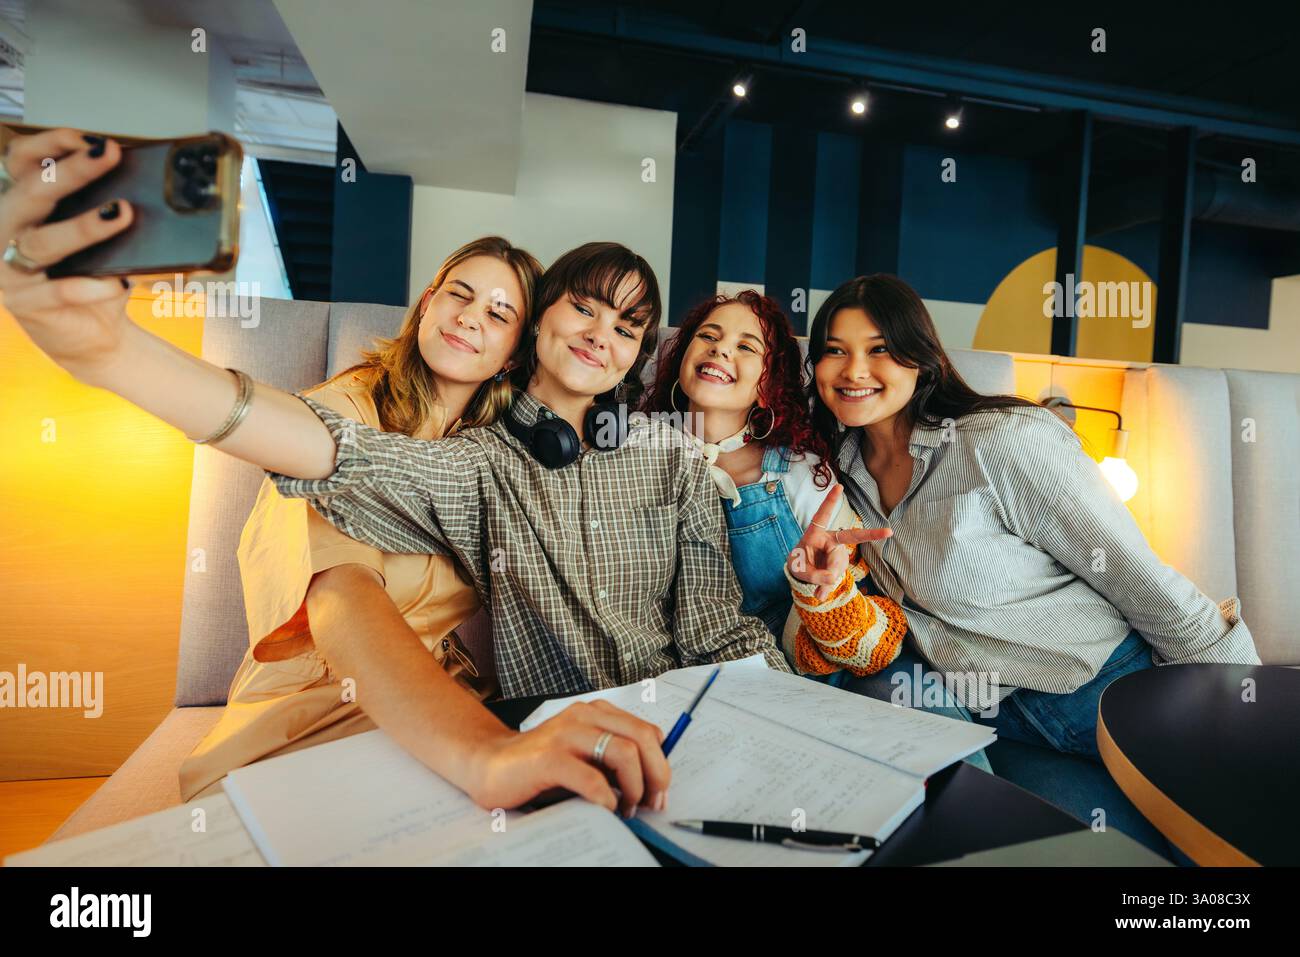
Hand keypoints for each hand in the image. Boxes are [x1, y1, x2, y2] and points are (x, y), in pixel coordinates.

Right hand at [0, 128, 136, 379]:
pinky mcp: (27, 304)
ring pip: (43, 241)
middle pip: (31, 194)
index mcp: (21, 207)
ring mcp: (10, 270)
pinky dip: (91, 285)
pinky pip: (60, 290)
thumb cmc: (94, 277)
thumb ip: (104, 208)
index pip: (21, 162)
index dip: (49, 144)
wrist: (96, 336)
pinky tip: (117, 280)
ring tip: (121, 213)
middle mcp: (6, 233)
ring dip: (84, 226)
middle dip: (71, 171)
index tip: (88, 136)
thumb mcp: (100, 239)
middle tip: (108, 155)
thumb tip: (143, 183)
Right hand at [465, 699, 671, 817]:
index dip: (661, 764)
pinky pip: (591, 778)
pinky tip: (605, 809)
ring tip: (627, 808)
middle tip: (651, 803)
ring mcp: (565, 734)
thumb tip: (654, 781)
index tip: (659, 792)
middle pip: (642, 738)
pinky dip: (606, 798)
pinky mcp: (548, 758)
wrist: (491, 765)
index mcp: (596, 712)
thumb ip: (613, 757)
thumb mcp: (584, 754)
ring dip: (634, 787)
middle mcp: (583, 716)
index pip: (647, 731)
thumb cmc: (542, 764)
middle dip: (656, 775)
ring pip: (623, 753)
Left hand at [787, 484, 891, 599]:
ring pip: (837, 566)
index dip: (831, 501)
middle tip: (889, 532)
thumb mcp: (799, 568)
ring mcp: (837, 552)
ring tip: (814, 585)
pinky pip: (836, 576)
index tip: (839, 487)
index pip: (823, 516)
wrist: (801, 572)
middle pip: (851, 537)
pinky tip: (820, 592)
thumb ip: (814, 574)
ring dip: (825, 578)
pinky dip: (827, 586)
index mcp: (815, 533)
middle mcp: (830, 540)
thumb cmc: (799, 563)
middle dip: (871, 534)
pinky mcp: (840, 564)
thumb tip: (831, 580)